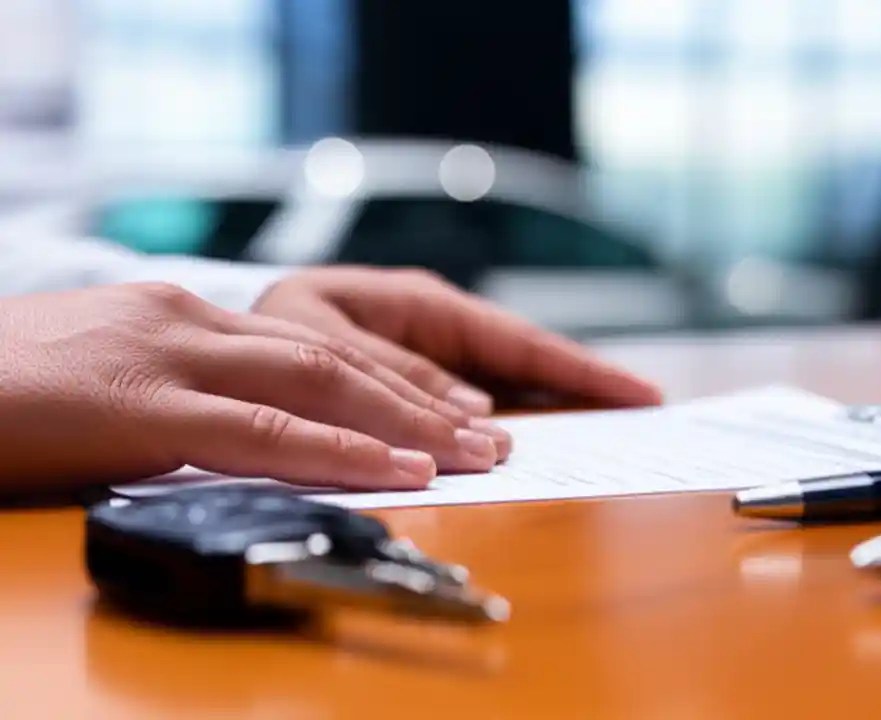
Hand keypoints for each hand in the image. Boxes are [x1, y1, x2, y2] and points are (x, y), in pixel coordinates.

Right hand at [0, 283, 511, 493]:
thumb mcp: (105, 375)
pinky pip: (263, 430)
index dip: (387, 380)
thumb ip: (178, 393)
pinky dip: (341, 447)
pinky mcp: (141, 406)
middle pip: (334, 356)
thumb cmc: (1, 385)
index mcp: (181, 315)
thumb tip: (238, 430)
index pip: (311, 344)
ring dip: (405, 419)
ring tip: (474, 451)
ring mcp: (168, 357)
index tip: (445, 410)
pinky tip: (397, 467)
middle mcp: (189, 321)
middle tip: (489, 433)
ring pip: (318, 383)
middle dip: (419, 397)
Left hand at [252, 266, 662, 412]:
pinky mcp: (409, 380)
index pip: (511, 340)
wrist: (207, 350)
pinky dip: (507, 415)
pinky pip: (469, 400)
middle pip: (519, 359)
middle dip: (577, 384)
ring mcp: (422, 356)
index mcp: (408, 304)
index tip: (639, 390)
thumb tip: (475, 410)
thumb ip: (390, 374)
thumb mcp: (317, 341)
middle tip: (642, 410)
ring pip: (500, 382)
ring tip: (610, 422)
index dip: (576, 367)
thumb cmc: (258, 337)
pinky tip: (538, 436)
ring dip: (551, 403)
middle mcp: (425, 327)